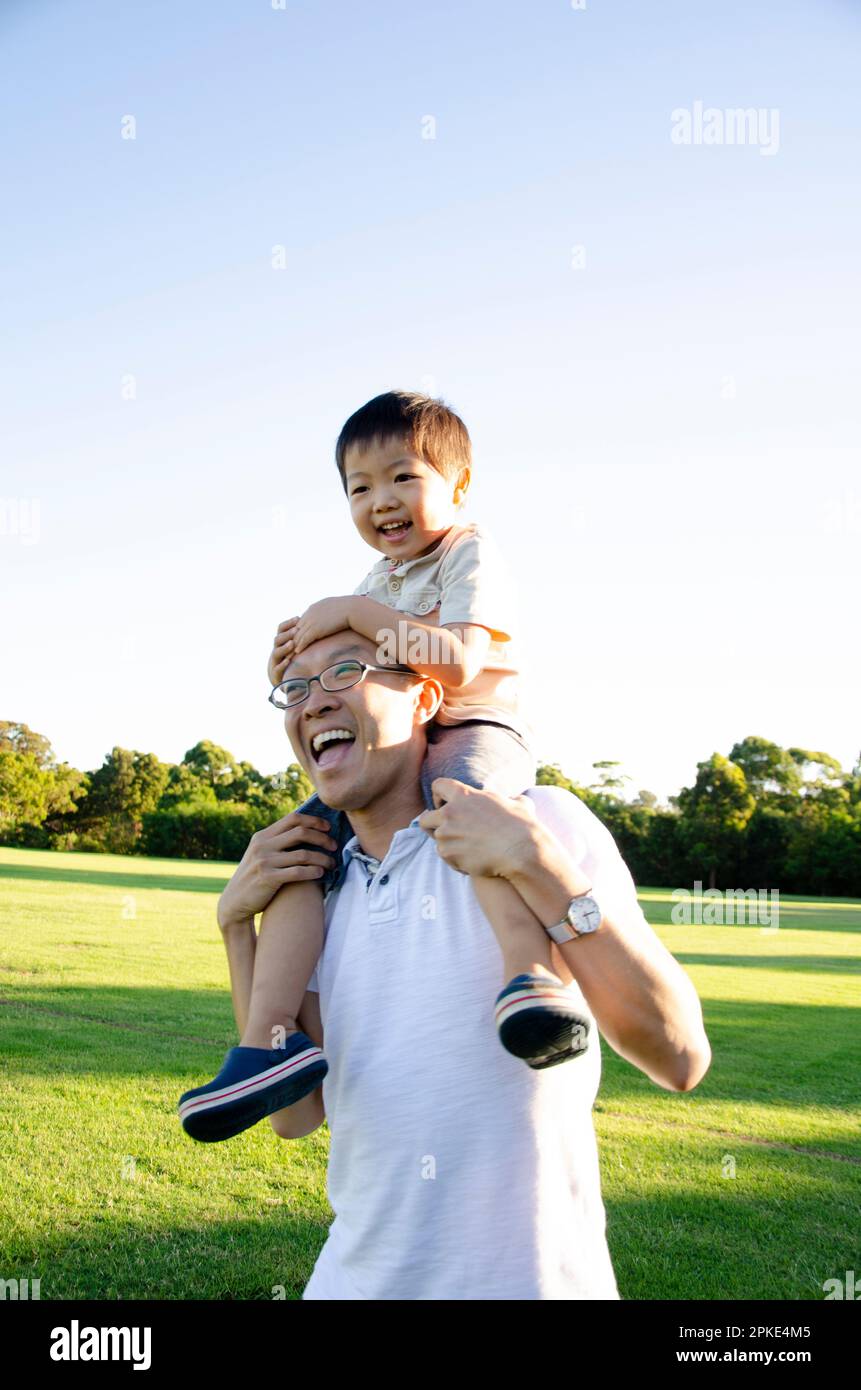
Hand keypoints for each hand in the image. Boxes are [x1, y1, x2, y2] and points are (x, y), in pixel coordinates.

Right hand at [217, 812, 338, 930]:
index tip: (328, 827)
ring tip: (332, 864)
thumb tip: (305, 830)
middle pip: (301, 832)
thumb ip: (277, 842)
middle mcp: (262, 845)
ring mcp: (264, 861)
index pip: (293, 819)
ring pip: (303, 854)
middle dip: (322, 838)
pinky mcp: (268, 878)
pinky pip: (298, 872)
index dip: (314, 820)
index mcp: (262, 836)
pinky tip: (321, 873)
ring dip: (322, 858)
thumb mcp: (260, 854)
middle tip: (334, 846)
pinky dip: (313, 872)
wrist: (234, 903)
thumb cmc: (254, 878)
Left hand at [268, 599, 355, 683]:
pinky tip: (296, 653)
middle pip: (295, 629)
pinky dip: (299, 646)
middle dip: (290, 639)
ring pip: (298, 635)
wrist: (352, 608)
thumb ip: (329, 612)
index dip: (297, 631)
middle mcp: (309, 615)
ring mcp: (311, 622)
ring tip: (289, 653)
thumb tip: (333, 617)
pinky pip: (304, 639)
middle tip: (287, 648)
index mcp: (313, 609)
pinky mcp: (315, 629)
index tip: (294, 638)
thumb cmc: (349, 608)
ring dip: (292, 645)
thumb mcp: (334, 606)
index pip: (301, 621)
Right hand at [268, 617, 299, 686]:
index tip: (298, 618)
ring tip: (292, 644)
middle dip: (287, 634)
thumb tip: (316, 621)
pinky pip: (277, 668)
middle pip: (278, 639)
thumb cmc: (292, 657)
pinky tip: (288, 661)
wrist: (282, 677)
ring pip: (276, 652)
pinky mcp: (275, 672)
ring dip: (284, 648)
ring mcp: (275, 661)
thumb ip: (302, 635)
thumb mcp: (296, 644)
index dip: (288, 623)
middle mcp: (276, 649)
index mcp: (281, 641)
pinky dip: (282, 664)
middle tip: (296, 630)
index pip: (281, 629)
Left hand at [417, 778, 541, 878]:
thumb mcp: (518, 804)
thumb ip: (510, 801)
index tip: (444, 804)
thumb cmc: (522, 826)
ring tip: (469, 850)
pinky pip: (446, 857)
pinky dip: (456, 861)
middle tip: (447, 832)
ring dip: (450, 845)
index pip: (438, 786)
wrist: (520, 851)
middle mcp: (450, 813)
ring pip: (437, 840)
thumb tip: (518, 801)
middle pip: (425, 818)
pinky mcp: (448, 853)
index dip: (438, 795)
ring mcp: (447, 834)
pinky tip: (473, 861)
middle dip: (432, 826)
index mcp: (464, 796)